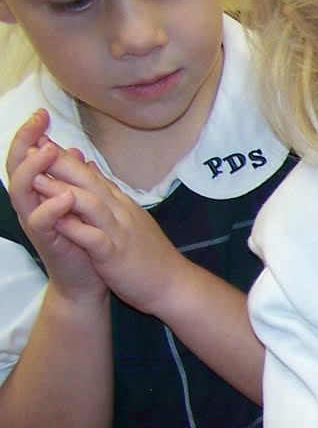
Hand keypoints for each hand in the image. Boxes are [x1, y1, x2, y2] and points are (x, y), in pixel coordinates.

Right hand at [5, 110, 103, 300]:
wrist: (89, 280)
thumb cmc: (84, 240)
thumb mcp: (81, 203)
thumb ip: (76, 179)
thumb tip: (75, 151)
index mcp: (40, 192)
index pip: (28, 157)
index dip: (32, 135)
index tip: (42, 114)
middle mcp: (32, 204)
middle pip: (16, 167)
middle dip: (25, 142)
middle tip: (38, 121)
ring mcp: (36, 223)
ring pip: (22, 192)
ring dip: (34, 170)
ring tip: (47, 152)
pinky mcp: (47, 242)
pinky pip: (41, 222)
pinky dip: (50, 208)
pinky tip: (64, 196)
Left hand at [26, 142, 187, 315]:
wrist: (175, 285)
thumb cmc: (152, 256)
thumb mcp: (132, 218)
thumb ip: (109, 192)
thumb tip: (91, 167)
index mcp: (121, 204)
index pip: (91, 175)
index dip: (65, 158)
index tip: (41, 142)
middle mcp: (120, 213)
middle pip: (89, 182)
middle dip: (60, 163)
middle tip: (32, 146)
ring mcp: (119, 233)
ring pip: (91, 205)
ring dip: (62, 191)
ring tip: (36, 179)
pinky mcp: (116, 255)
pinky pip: (94, 238)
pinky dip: (75, 229)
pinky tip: (56, 222)